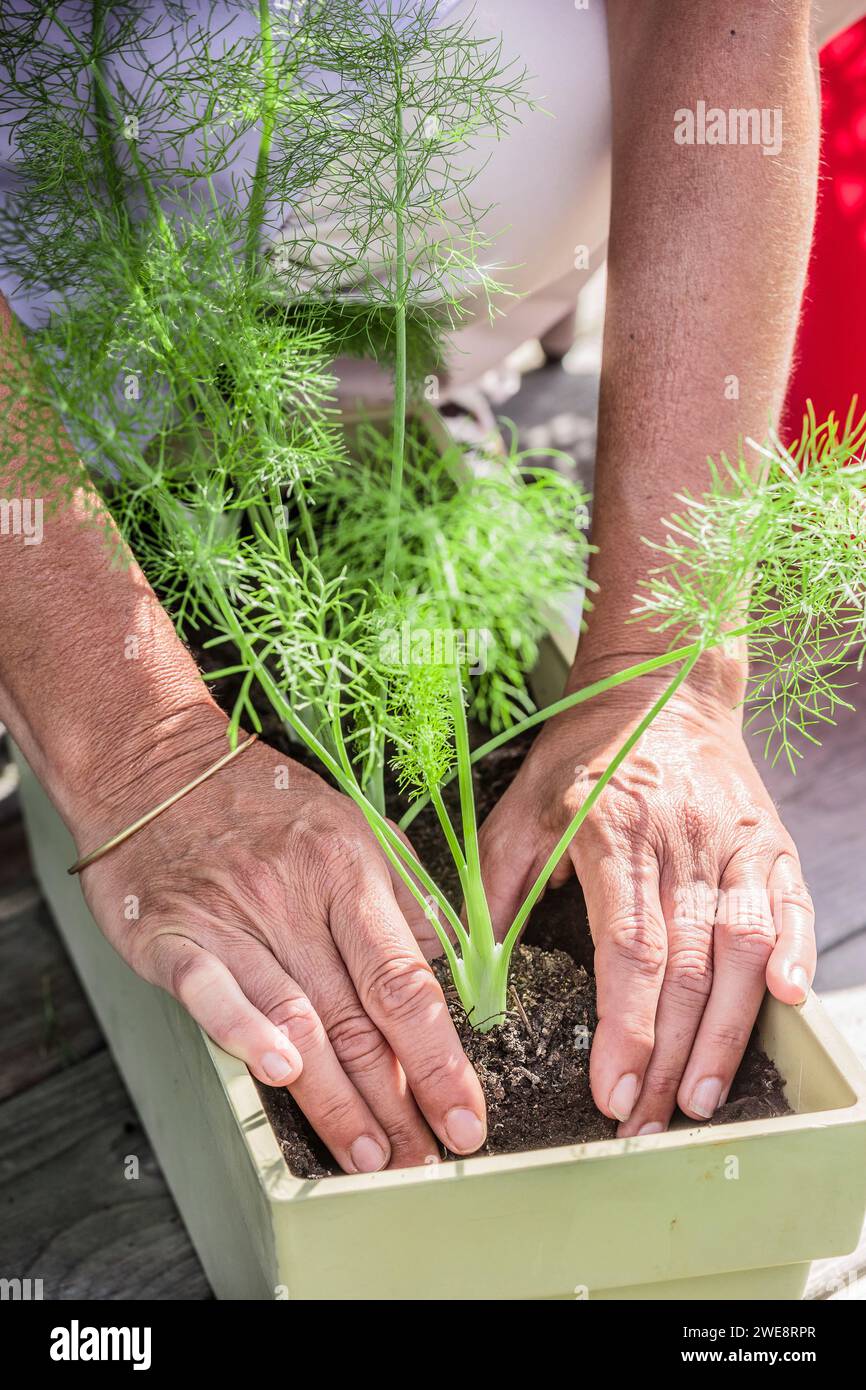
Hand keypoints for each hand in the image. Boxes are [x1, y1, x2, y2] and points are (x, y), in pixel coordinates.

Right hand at [75, 707, 486, 1171]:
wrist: (152, 762)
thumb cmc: (261, 800)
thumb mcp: (350, 825)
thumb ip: (400, 896)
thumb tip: (448, 965)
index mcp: (348, 867)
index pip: (405, 980)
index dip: (439, 1058)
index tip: (464, 1115)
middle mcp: (293, 894)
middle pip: (356, 1015)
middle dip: (396, 1101)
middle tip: (422, 1159)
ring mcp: (232, 915)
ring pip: (295, 1018)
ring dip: (335, 1100)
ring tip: (368, 1157)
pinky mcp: (173, 934)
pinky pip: (212, 991)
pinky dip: (245, 1033)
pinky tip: (279, 1075)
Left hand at [477, 665, 814, 1135]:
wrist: (661, 682)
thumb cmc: (583, 751)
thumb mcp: (520, 806)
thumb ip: (494, 886)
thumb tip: (467, 972)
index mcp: (611, 829)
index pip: (629, 949)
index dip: (626, 1029)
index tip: (611, 1091)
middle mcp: (681, 838)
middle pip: (687, 965)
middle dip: (669, 1054)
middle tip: (647, 1119)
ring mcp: (734, 839)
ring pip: (743, 949)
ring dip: (728, 1031)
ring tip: (700, 1096)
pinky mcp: (770, 840)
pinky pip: (791, 907)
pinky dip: (795, 956)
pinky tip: (786, 1004)